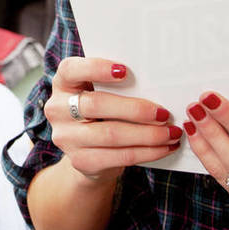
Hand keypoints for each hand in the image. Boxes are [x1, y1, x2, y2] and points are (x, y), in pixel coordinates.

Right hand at [43, 57, 180, 182]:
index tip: (125, 71)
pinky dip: (146, 152)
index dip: (96, 68)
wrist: (90, 154)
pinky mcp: (80, 161)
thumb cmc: (103, 113)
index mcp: (62, 83)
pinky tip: (164, 148)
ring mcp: (66, 138)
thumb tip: (157, 79)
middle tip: (164, 113)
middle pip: (96, 105)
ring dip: (147, 134)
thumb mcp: (102, 93)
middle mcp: (57, 109)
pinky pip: (118, 156)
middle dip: (135, 109)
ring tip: (171, 132)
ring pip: (110, 134)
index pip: (71, 70)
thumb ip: (117, 84)